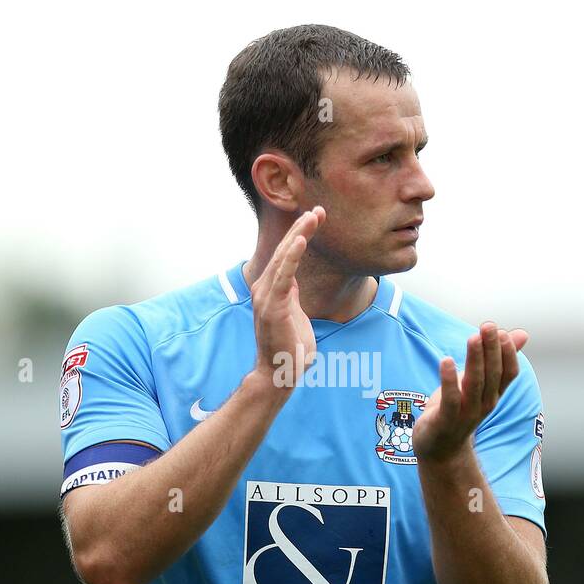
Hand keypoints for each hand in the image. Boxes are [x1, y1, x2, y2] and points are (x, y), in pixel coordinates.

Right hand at [251, 207, 324, 391]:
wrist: (279, 374)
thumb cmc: (289, 348)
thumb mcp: (293, 314)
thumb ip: (291, 296)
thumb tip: (292, 282)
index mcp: (271, 289)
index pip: (287, 255)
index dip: (300, 234)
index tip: (316, 218)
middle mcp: (264, 288)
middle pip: (285, 250)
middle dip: (301, 228)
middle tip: (319, 210)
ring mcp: (266, 296)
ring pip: (284, 257)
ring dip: (299, 234)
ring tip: (313, 216)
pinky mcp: (273, 305)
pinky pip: (284, 275)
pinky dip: (292, 256)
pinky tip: (301, 239)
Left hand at [414, 321, 528, 463]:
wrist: (441, 449)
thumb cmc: (459, 409)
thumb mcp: (479, 381)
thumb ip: (498, 358)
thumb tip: (523, 334)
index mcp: (494, 394)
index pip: (508, 373)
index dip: (508, 353)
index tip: (502, 332)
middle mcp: (485, 404)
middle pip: (493, 374)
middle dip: (492, 349)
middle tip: (488, 326)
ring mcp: (467, 413)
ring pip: (475, 384)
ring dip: (475, 359)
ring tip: (473, 337)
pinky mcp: (446, 420)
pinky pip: (451, 399)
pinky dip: (449, 380)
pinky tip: (446, 360)